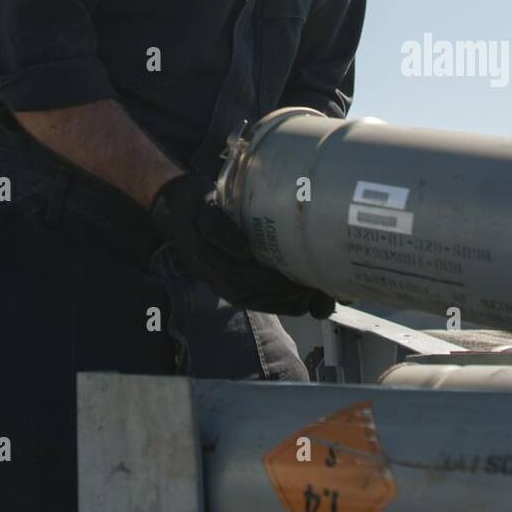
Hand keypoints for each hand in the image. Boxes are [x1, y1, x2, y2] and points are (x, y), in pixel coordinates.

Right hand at [150, 173, 334, 318]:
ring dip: (305, 299)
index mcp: (220, 271)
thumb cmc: (194, 208)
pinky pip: (275, 299)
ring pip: (278, 303)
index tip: (311, 275)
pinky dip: (298, 297)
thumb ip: (218, 229)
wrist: (179, 211)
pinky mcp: (248, 284)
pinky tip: (318, 289)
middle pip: (274, 298)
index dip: (286, 284)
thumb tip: (243, 250)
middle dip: (303, 294)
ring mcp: (240, 288)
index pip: (260, 284)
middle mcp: (231, 286)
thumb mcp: (202, 211)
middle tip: (332, 281)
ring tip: (331, 288)